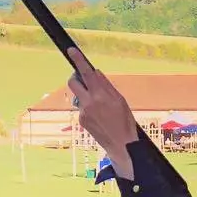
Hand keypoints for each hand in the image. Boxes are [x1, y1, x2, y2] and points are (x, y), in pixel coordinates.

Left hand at [67, 47, 136, 179]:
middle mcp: (89, 102)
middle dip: (76, 77)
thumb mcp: (120, 100)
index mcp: (100, 95)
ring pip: (79, 96)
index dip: (78, 60)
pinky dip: (89, 108)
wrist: (121, 145)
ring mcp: (83, 112)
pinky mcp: (82, 121)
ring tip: (101, 106)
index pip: (86, 73)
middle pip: (73, 82)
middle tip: (84, 79)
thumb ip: (106, 85)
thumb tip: (96, 73)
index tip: (71, 51)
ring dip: (85, 95)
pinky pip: (82, 108)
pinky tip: (100, 117)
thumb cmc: (125, 122)